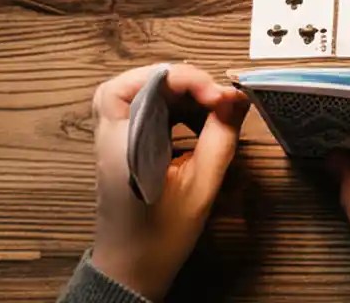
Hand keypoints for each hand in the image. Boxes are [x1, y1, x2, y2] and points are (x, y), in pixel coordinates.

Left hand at [90, 64, 248, 300]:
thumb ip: (220, 137)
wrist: (131, 270)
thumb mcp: (201, 186)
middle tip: (214, 95)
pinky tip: (198, 120)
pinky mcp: (124, 148)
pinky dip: (173, 108)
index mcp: (123, 143)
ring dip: (178, 93)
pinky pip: (145, 112)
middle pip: (137, 82)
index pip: (144, 84)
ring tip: (211, 106)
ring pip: (140, 94)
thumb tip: (238, 99)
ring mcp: (114, 142)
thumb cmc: (162, 234)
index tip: (218, 95)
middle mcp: (111, 136)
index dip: (184, 79)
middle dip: (181, 80)